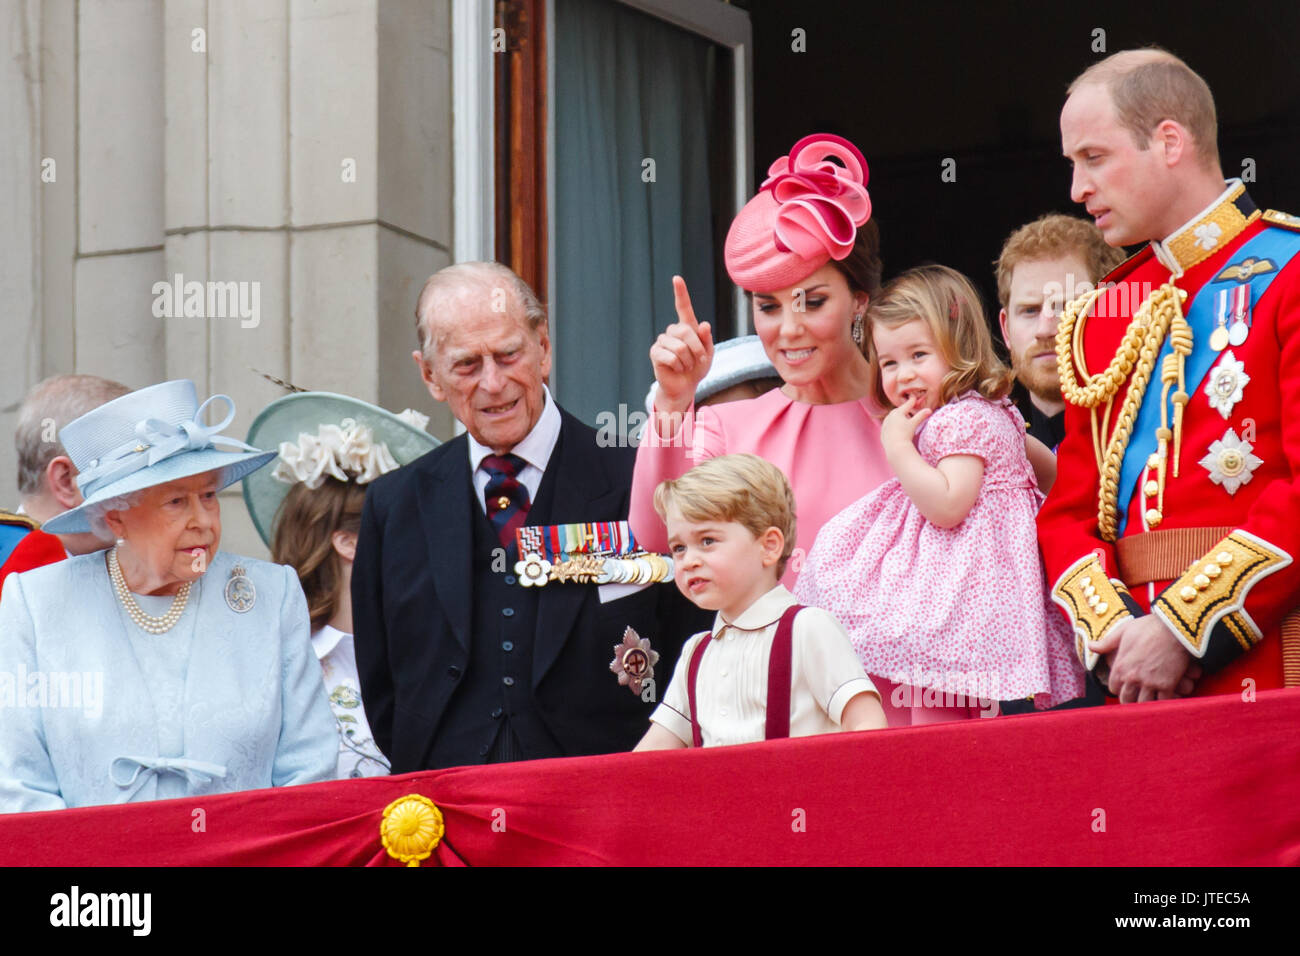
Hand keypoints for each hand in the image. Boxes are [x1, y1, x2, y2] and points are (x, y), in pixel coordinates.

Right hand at [649, 276, 713, 413]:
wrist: (685, 386)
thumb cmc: (697, 368)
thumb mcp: (708, 354)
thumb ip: (707, 340)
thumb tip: (704, 324)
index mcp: (687, 327)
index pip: (683, 307)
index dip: (680, 293)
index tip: (677, 278)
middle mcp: (673, 331)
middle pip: (685, 331)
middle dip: (696, 348)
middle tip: (698, 360)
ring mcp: (662, 341)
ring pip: (679, 346)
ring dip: (688, 360)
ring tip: (686, 366)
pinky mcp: (655, 353)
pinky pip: (669, 356)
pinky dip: (678, 366)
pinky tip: (677, 369)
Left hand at [880, 395, 930, 452]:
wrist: (894, 447)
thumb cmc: (905, 434)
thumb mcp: (913, 424)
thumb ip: (921, 416)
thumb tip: (929, 410)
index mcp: (897, 413)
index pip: (906, 405)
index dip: (911, 401)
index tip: (914, 397)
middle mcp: (889, 417)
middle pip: (898, 411)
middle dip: (903, 410)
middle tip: (908, 409)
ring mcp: (885, 425)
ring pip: (891, 418)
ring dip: (897, 418)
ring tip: (902, 420)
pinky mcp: (883, 433)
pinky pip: (887, 427)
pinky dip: (892, 426)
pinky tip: (895, 429)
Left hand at [1088, 615, 1193, 702]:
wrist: (1174, 627)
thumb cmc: (1148, 627)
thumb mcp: (1123, 631)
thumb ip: (1106, 643)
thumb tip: (1090, 646)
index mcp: (1120, 666)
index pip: (1113, 688)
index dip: (1118, 688)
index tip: (1124, 687)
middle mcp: (1132, 677)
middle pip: (1127, 699)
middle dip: (1130, 700)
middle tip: (1135, 699)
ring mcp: (1150, 682)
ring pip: (1143, 703)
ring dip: (1145, 704)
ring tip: (1148, 702)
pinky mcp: (1167, 684)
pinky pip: (1162, 702)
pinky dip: (1162, 703)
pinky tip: (1163, 701)